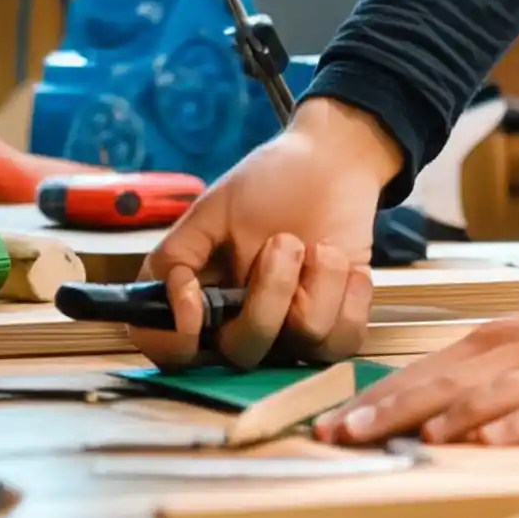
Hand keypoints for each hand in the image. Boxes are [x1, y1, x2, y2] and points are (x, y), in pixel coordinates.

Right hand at [130, 98, 403, 369]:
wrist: (329, 164)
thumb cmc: (266, 183)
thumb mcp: (208, 212)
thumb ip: (176, 258)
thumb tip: (175, 302)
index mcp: (196, 298)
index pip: (170, 352)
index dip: (175, 344)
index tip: (194, 310)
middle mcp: (238, 322)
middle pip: (242, 353)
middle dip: (268, 297)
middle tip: (282, 242)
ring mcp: (287, 327)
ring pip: (300, 341)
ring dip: (316, 282)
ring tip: (315, 244)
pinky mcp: (335, 323)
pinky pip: (342, 341)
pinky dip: (348, 296)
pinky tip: (339, 261)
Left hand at [314, 312, 518, 444]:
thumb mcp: (505, 361)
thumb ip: (460, 382)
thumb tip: (397, 415)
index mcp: (485, 342)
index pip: (416, 372)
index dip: (370, 399)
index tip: (329, 426)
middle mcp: (510, 347)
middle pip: (439, 380)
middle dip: (388, 409)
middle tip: (346, 434)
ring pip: (491, 390)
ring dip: (449, 415)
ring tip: (415, 437)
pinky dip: (518, 422)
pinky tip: (489, 440)